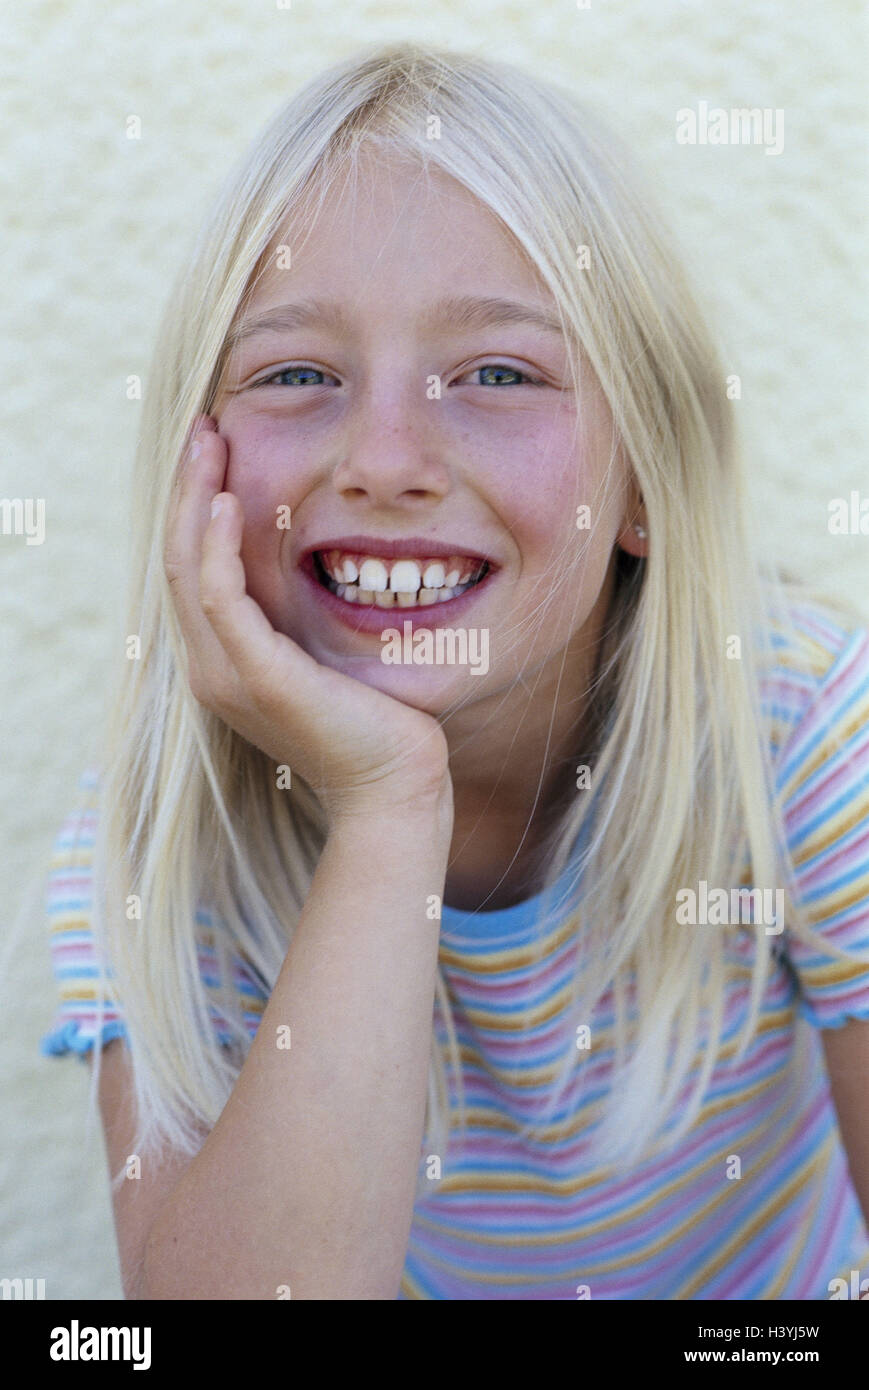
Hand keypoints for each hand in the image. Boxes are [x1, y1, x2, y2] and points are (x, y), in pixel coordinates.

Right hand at [163, 416, 451, 826]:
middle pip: (179, 558)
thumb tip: (318, 553)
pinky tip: (231, 503)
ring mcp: (227, 674)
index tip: (215, 449)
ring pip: (189, 569)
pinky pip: (221, 599)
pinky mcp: (258, 677)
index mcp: (225, 659)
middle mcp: (212, 666)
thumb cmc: (376, 719)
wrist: (395, 784)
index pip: (193, 568)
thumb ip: (306, 612)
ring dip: (197, 499)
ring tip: (211, 443)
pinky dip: (219, 548)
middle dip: (189, 487)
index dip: (197, 504)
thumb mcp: (330, 652)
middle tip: (204, 427)